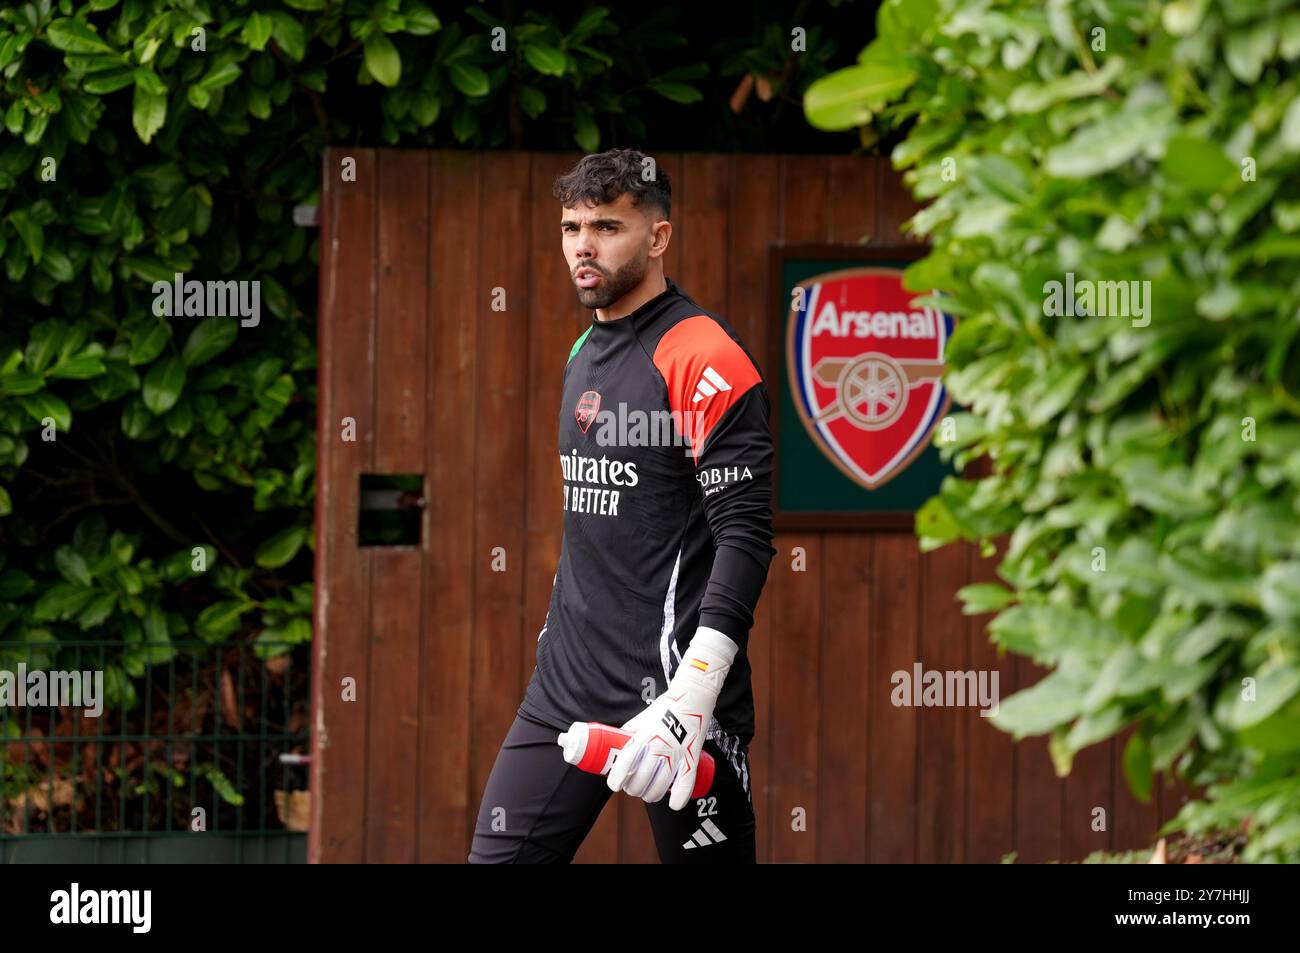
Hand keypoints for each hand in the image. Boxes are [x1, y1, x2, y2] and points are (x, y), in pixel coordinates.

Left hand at [606, 627, 737, 810]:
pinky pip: (686, 782)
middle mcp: (658, 746)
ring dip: (651, 795)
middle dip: (633, 789)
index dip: (617, 778)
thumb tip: (615, 747)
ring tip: (648, 794)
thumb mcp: (642, 718)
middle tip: (633, 788)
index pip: (625, 762)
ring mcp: (676, 753)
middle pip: (641, 779)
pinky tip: (673, 804)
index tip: (614, 785)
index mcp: (643, 735)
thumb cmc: (666, 706)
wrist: (694, 696)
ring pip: (660, 785)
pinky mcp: (692, 756)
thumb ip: (630, 733)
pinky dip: (679, 797)